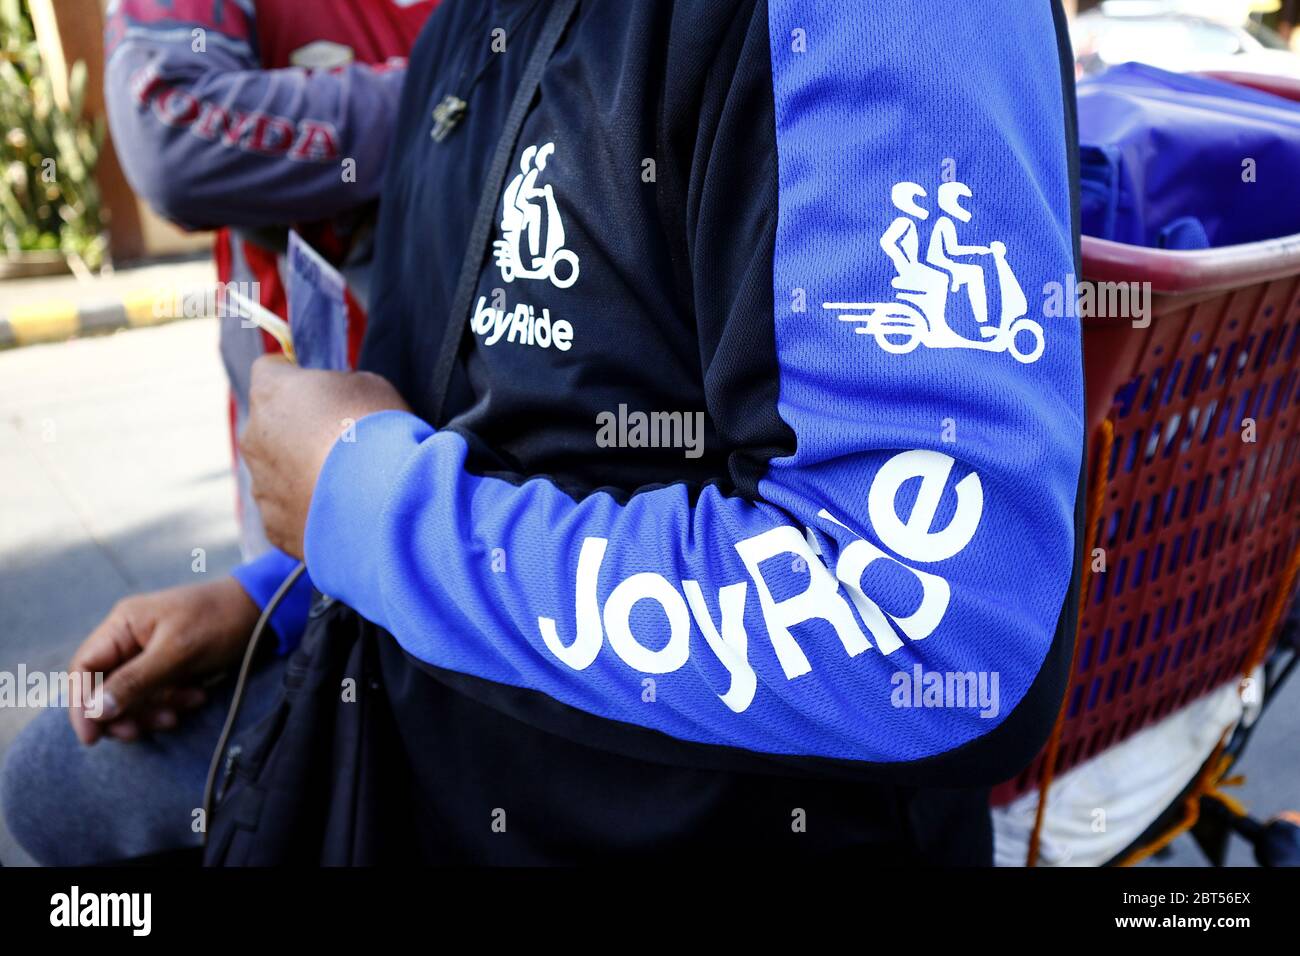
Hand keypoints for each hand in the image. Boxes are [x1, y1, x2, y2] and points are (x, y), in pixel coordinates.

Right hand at [69, 578, 260, 744]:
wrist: (265, 609)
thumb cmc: (220, 621)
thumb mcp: (178, 653)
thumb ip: (135, 681)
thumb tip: (94, 711)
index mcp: (123, 625)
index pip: (84, 668)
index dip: (82, 705)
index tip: (93, 738)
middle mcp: (130, 637)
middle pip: (105, 687)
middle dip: (125, 711)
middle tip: (145, 729)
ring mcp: (150, 651)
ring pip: (133, 695)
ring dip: (153, 709)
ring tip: (182, 709)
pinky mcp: (172, 665)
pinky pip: (159, 692)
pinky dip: (173, 701)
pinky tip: (197, 698)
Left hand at [242, 356, 409, 557]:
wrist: (382, 501)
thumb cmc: (377, 432)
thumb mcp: (368, 386)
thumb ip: (339, 387)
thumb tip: (334, 401)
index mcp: (271, 393)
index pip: (269, 370)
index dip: (295, 376)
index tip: (317, 388)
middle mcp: (254, 438)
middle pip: (270, 425)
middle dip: (298, 430)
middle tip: (342, 441)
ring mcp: (261, 486)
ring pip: (277, 472)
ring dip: (303, 472)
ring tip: (347, 482)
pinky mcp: (275, 526)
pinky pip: (288, 512)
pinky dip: (310, 510)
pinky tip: (342, 511)